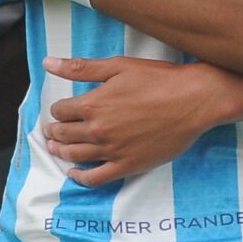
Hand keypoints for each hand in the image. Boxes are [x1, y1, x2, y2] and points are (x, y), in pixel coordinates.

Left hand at [38, 56, 237, 186]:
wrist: (194, 100)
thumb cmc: (159, 79)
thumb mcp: (118, 66)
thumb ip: (80, 68)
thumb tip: (48, 63)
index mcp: (93, 104)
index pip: (60, 111)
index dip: (57, 110)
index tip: (59, 110)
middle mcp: (99, 130)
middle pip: (63, 134)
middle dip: (53, 131)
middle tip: (50, 131)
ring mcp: (113, 150)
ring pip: (75, 156)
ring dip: (60, 152)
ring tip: (55, 148)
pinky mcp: (128, 165)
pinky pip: (95, 179)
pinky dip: (80, 178)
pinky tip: (74, 173)